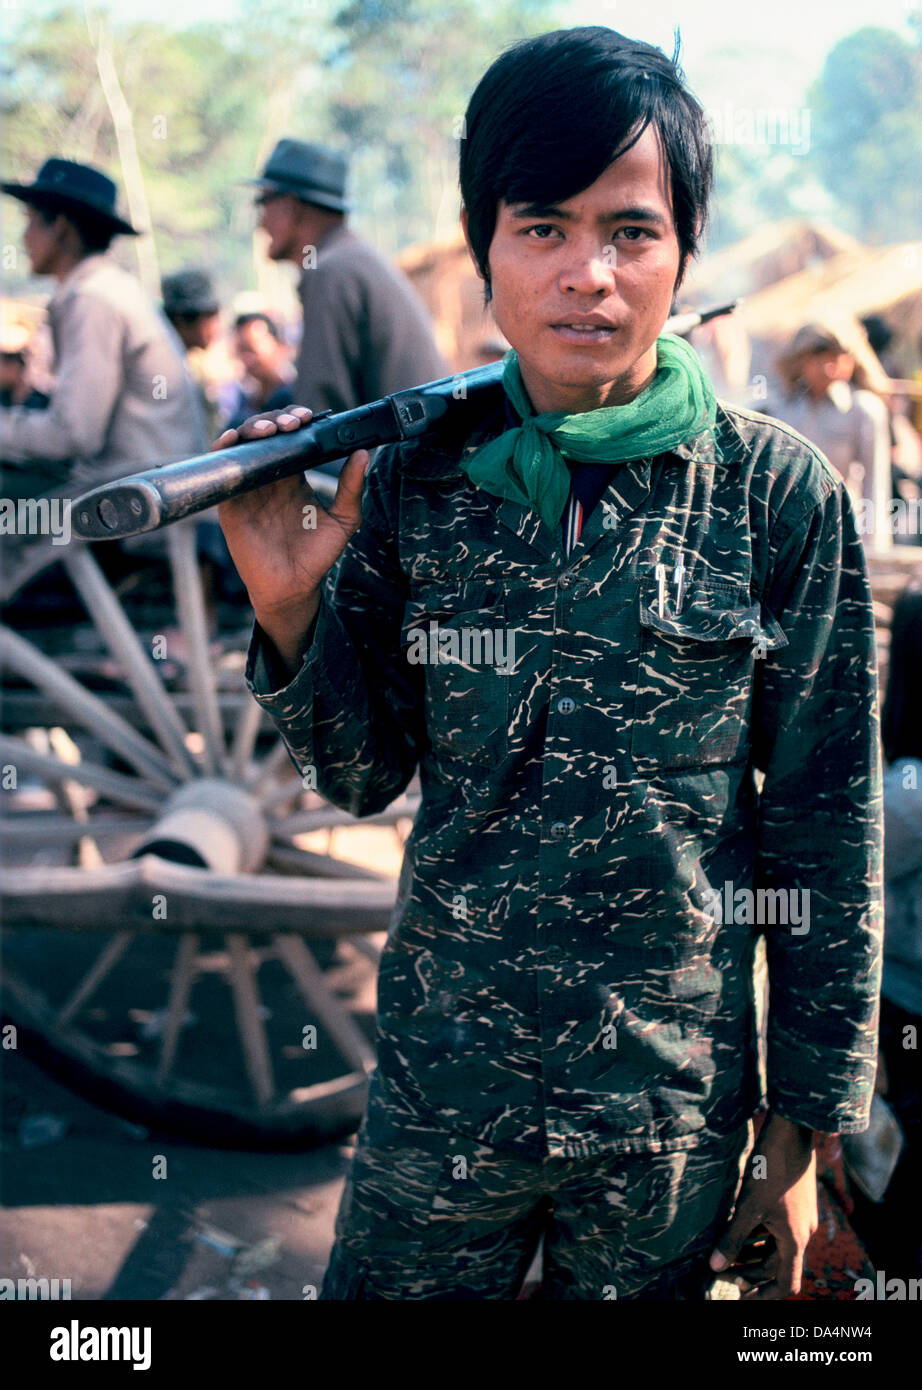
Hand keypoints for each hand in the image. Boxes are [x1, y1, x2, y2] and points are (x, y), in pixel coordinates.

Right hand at [212, 406, 368, 670]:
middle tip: (292, 423)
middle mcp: (269, 477)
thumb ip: (352, 488)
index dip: (295, 420)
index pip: (291, 437)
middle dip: (276, 419)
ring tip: (271, 430)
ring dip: (252, 429)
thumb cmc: (318, 556)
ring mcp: (248, 488)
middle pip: (266, 434)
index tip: (307, 418)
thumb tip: (363, 453)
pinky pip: (223, 470)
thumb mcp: (344, 520)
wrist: (294, 588)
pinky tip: (236, 440)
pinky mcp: (230, 503)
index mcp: (294, 476)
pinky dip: (224, 449)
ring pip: (243, 445)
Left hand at [709, 1112, 817, 1298]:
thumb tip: (715, 1267)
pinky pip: (775, 1228)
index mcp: (795, 1240)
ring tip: (725, 1253)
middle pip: (777, 1265)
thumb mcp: (748, 1207)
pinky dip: (757, 1233)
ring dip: (752, 1252)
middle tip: (723, 1272)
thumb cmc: (771, 1170)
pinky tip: (735, 1226)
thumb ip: (732, 1238)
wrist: (789, 1134)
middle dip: (750, 1272)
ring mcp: (799, 1217)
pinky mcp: (793, 1202)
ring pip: (774, 1245)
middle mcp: (802, 1232)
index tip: (742, 1297)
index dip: (765, 1295)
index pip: (786, 1283)